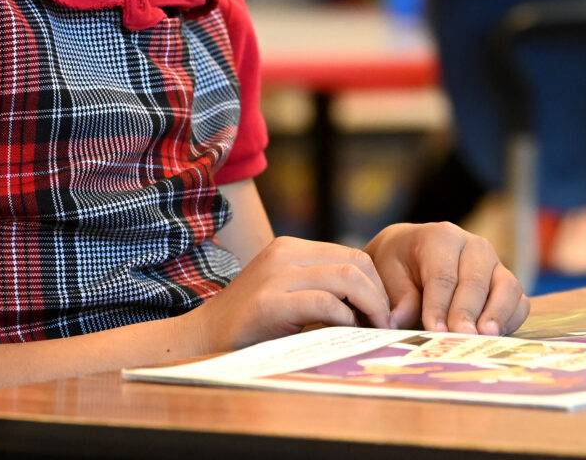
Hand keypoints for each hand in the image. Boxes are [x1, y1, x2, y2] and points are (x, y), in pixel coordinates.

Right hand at [188, 236, 391, 351]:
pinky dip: (344, 318)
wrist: (202, 338)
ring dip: (369, 306)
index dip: (376, 283)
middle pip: (355, 262)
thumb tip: (374, 303)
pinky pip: (323, 302)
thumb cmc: (252, 324)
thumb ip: (320, 287)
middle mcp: (284, 253)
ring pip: (345, 278)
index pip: (352, 254)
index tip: (381, 312)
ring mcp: (275, 275)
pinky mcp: (269, 302)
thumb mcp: (288, 293)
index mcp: (290, 247)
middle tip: (383, 324)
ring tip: (373, 329)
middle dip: (379, 295)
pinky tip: (346, 333)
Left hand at [363, 222, 528, 336]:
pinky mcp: (507, 285)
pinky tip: (496, 339)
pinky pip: (520, 301)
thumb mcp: (388, 274)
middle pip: (476, 280)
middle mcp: (474, 246)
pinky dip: (512, 319)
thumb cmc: (399, 267)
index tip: (435, 331)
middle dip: (467, 311)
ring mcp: (496, 265)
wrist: (413, 256)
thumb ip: (400, 298)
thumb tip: (400, 321)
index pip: (442, 275)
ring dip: (497, 314)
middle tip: (461, 337)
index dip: (439, 305)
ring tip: (485, 337)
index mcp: (441, 237)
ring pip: (506, 286)